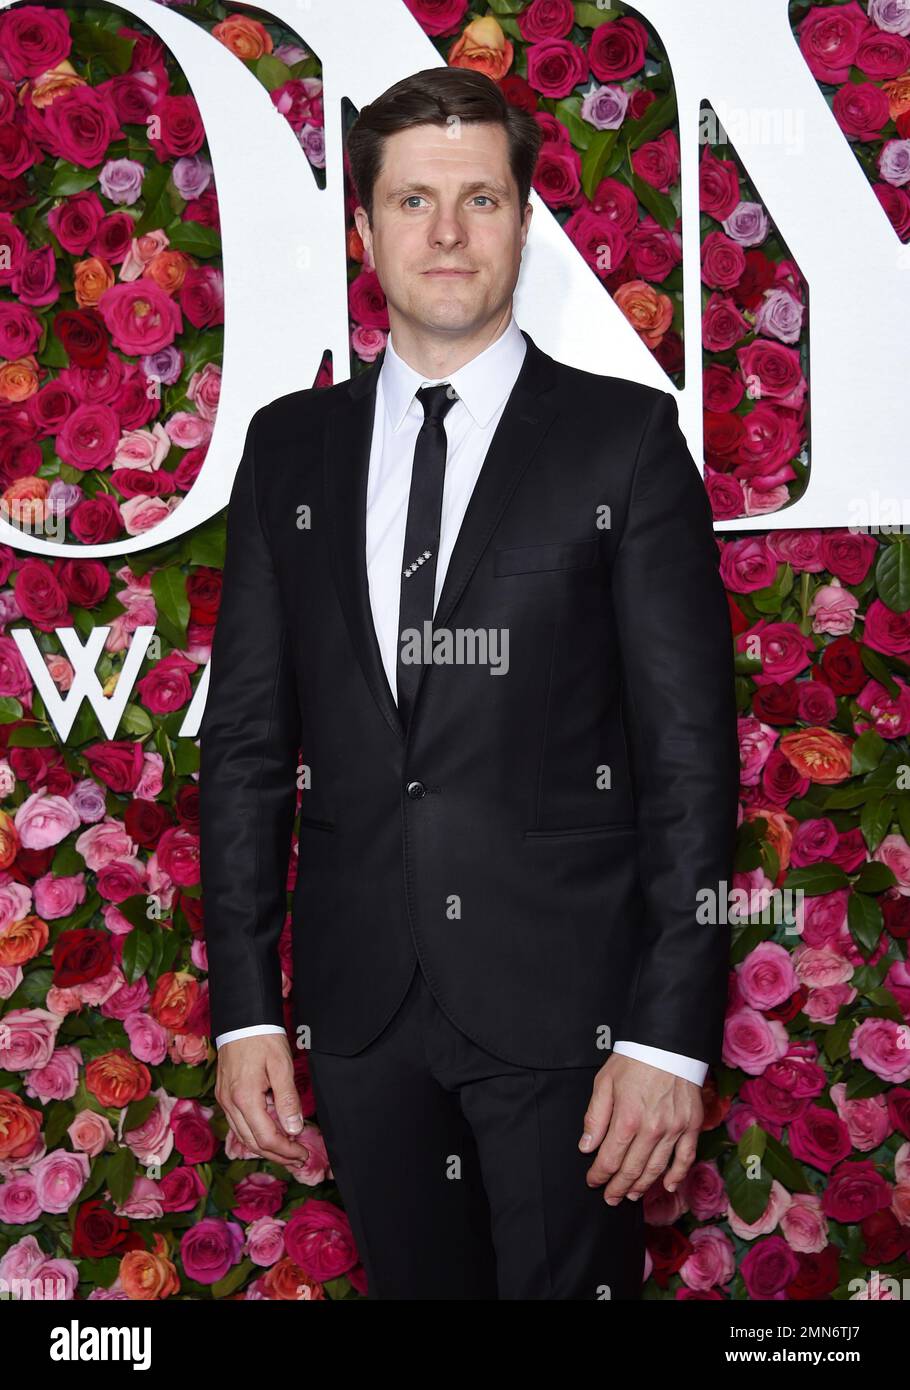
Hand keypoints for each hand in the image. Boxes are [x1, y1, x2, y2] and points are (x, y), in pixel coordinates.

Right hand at [215, 1032, 308, 1165]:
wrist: (241, 1019)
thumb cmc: (262, 1039)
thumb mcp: (281, 1066)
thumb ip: (287, 1100)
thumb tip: (294, 1129)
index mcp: (245, 1098)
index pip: (267, 1138)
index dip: (286, 1150)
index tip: (303, 1154)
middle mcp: (230, 1104)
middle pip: (253, 1143)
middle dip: (277, 1155)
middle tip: (298, 1159)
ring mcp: (224, 1100)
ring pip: (243, 1137)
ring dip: (265, 1149)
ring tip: (286, 1152)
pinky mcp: (224, 1096)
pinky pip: (238, 1125)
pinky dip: (254, 1135)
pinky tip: (268, 1135)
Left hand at [578, 1053, 702, 1202]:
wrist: (668, 1044)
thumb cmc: (633, 1061)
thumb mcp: (604, 1083)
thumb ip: (595, 1118)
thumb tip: (586, 1147)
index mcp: (627, 1119)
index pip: (610, 1159)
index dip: (599, 1175)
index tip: (593, 1180)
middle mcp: (651, 1130)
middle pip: (632, 1170)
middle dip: (617, 1187)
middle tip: (610, 1197)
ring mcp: (674, 1130)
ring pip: (656, 1169)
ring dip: (642, 1186)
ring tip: (631, 1195)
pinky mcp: (690, 1126)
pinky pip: (685, 1158)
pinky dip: (677, 1175)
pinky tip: (668, 1186)